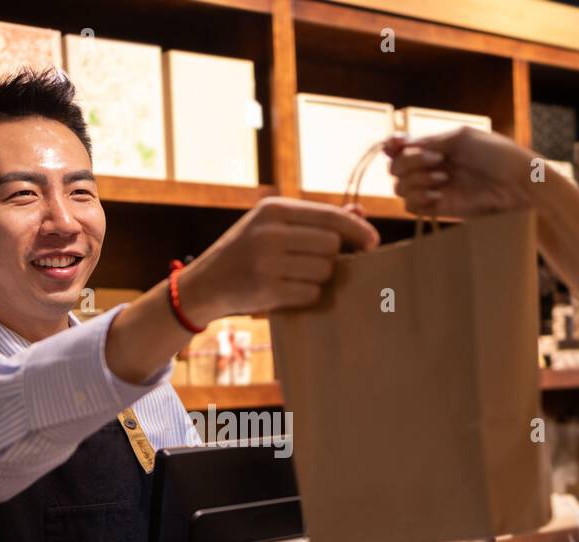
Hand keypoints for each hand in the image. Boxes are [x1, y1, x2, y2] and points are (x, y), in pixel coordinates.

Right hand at [177, 197, 379, 318]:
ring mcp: (266, 262)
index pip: (331, 217)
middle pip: (332, 245)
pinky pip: (311, 293)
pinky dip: (308, 295)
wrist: (206, 283)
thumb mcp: (273, 225)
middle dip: (332, 257)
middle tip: (316, 263)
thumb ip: (315, 219)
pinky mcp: (266, 290)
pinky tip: (290, 291)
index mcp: (274, 209)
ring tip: (296, 277)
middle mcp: (269, 232)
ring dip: (320, 278)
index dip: (358, 230)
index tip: (372, 242)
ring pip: (324, 271)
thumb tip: (360, 214)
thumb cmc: (247, 250)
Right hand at [384, 127, 540, 218]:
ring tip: (443, 178)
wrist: (516, 185)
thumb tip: (392, 144)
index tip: (393, 146)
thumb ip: (426, 142)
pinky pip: (410, 205)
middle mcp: (431, 168)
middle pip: (395, 167)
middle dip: (410, 162)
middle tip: (438, 160)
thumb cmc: (496, 155)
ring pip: (399, 187)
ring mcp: (433, 189)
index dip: (392, 147)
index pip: (401, 148)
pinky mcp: (437, 209)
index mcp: (437, 147)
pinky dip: (418, 197)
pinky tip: (437, 195)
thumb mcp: (460, 138)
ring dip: (416, 179)